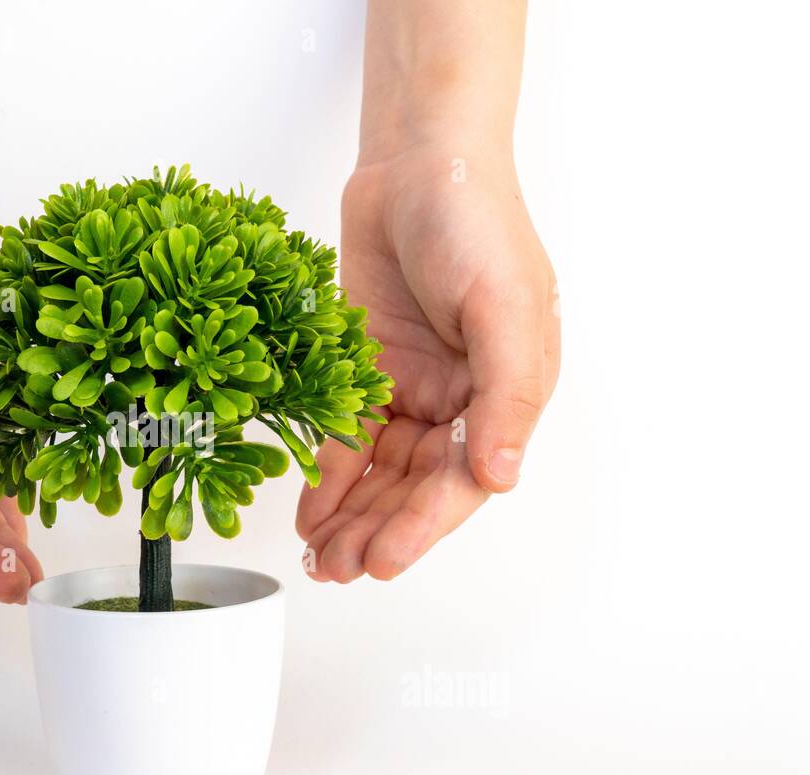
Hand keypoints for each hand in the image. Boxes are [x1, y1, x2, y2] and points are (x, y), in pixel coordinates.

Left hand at [296, 150, 558, 581]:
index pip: (461, 479)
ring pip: (378, 471)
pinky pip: (346, 435)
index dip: (422, 525)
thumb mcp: (505, 306)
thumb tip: (498, 477)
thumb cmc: (476, 223)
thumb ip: (506, 395)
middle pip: (414, 485)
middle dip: (377, 531)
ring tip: (319, 559)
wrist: (416, 162)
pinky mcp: (365, 371)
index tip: (382, 561)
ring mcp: (409, 387)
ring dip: (350, 516)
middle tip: (337, 571)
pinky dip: (328, 474)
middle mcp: (458, 400)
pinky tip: (308, 512)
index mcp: (504, 394)